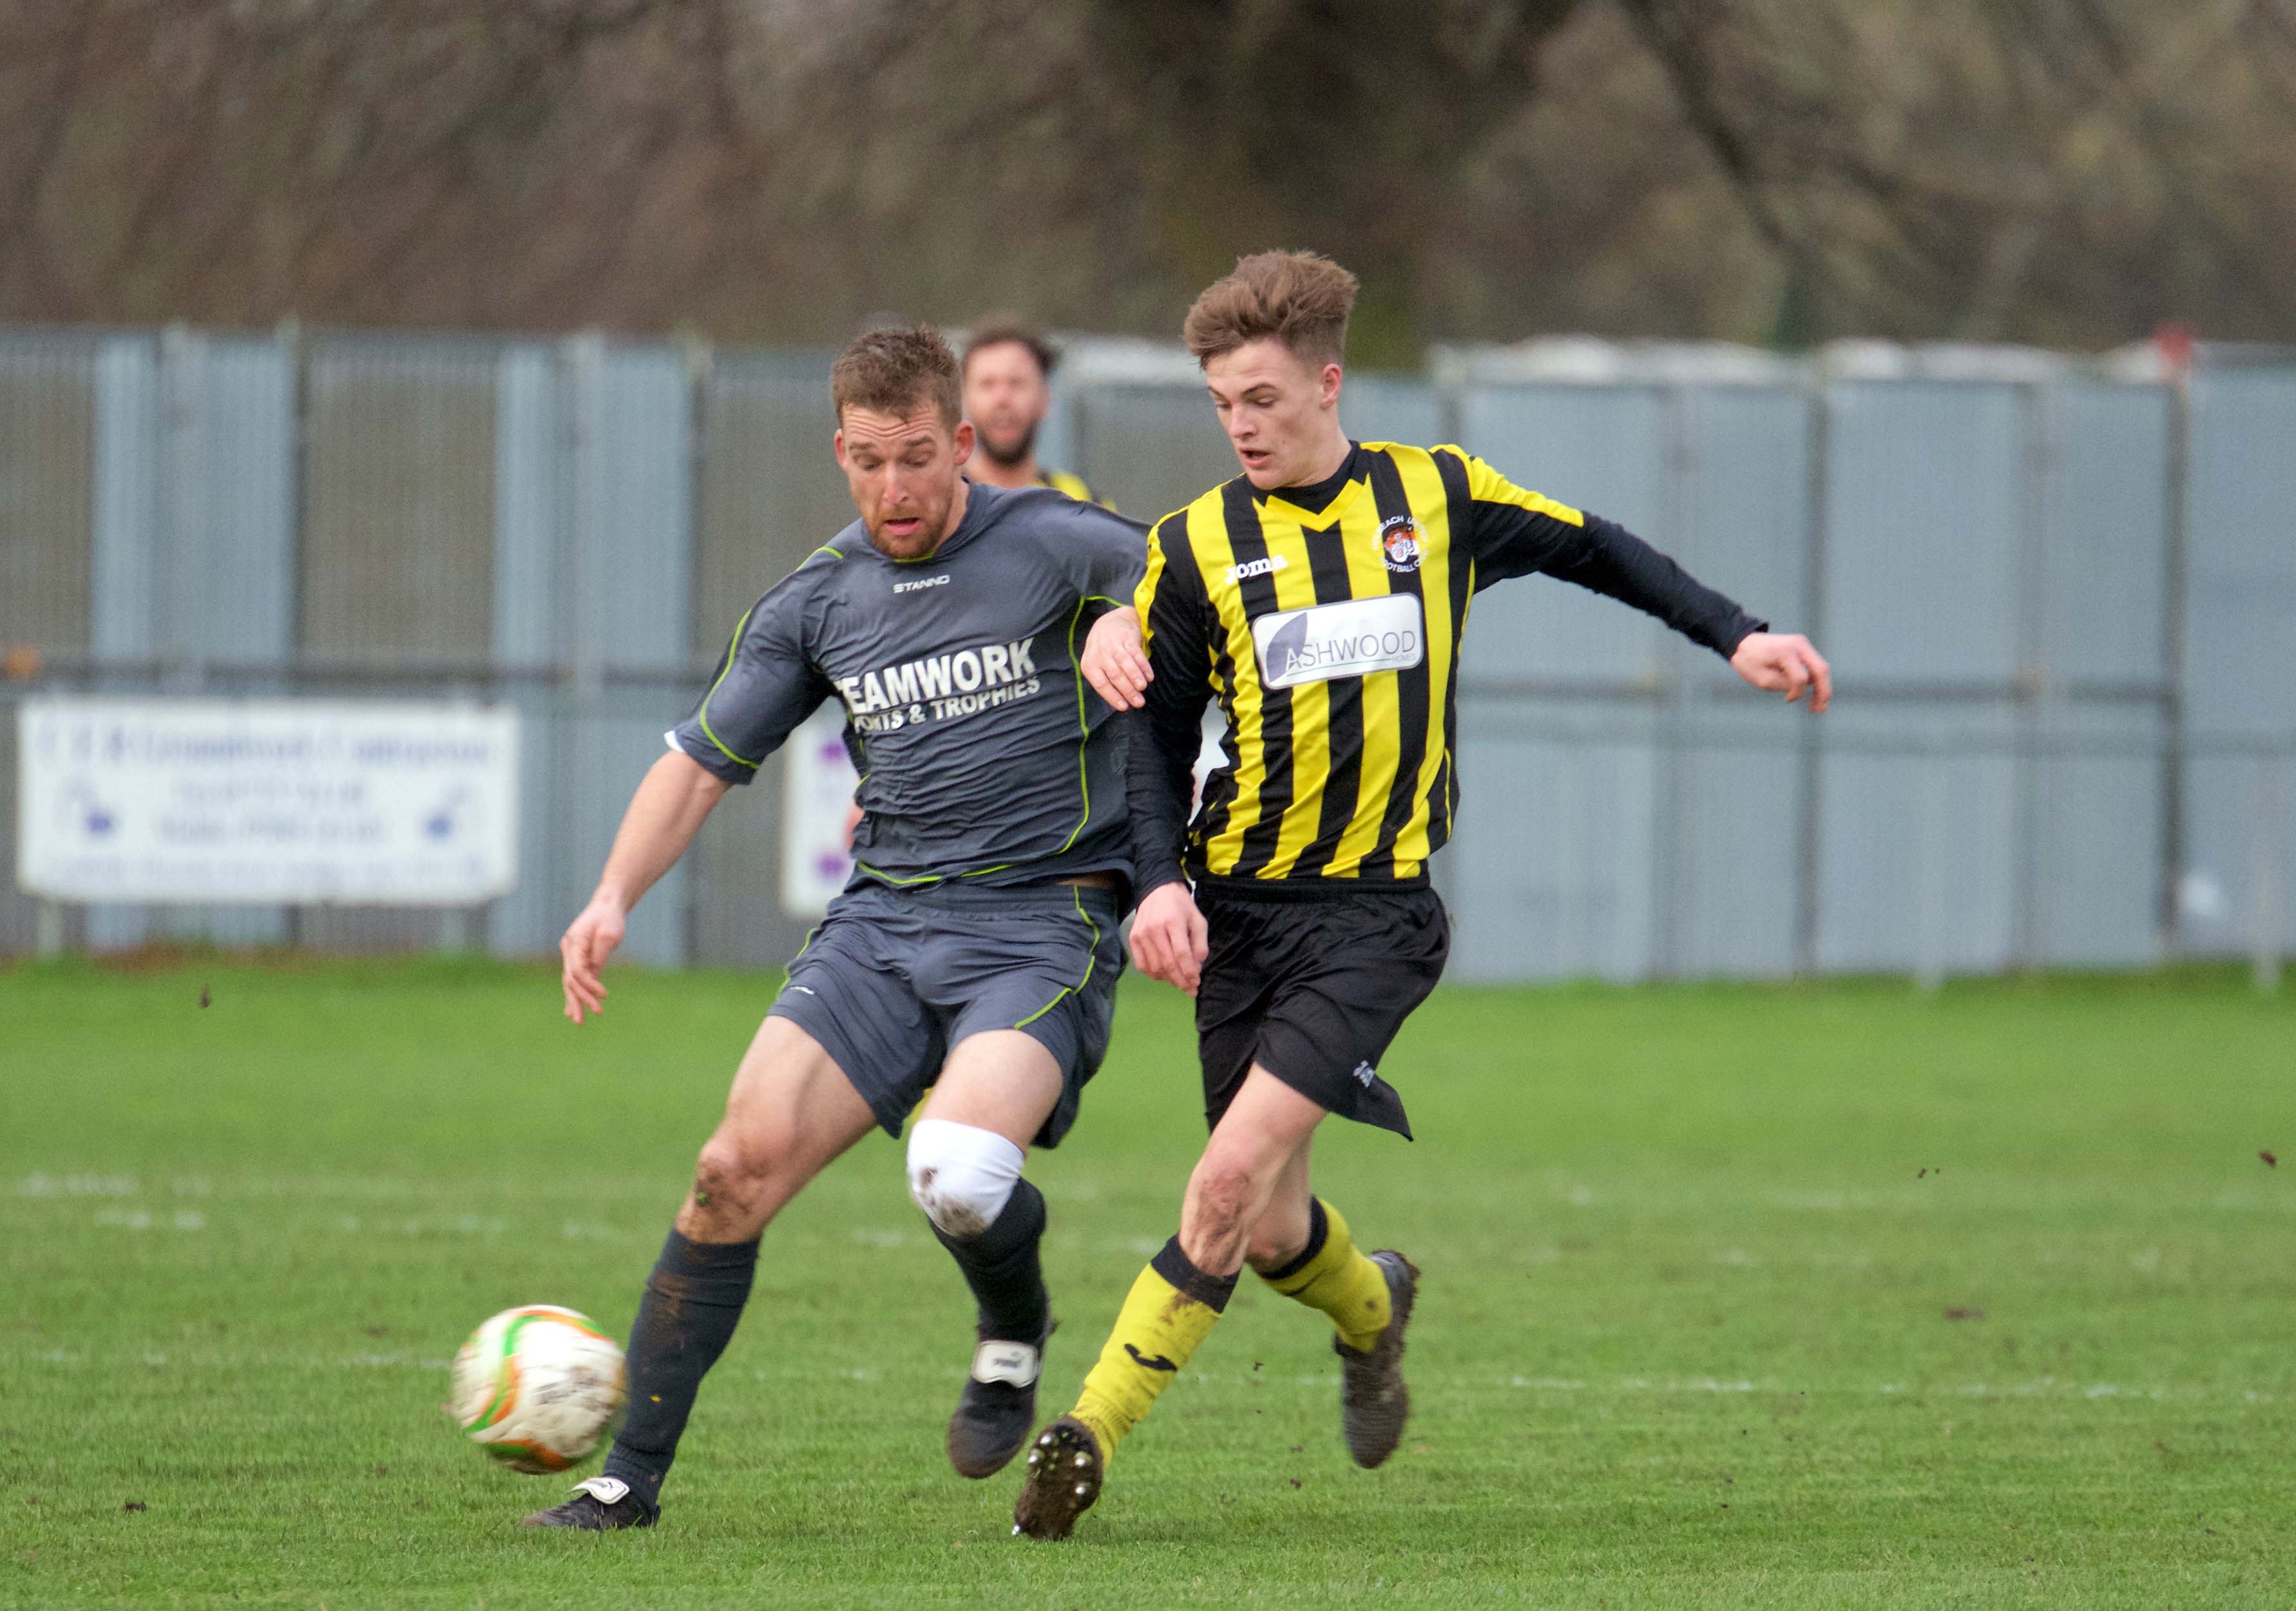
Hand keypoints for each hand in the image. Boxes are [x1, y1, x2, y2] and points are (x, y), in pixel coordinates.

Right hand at [559, 894, 626, 1023]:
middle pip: (570, 979)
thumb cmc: (609, 919)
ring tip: (578, 1021)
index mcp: (574, 942)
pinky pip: (575, 981)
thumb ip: (600, 954)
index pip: (577, 970)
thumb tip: (594, 973)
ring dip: (575, 1001)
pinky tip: (572, 1011)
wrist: (607, 907)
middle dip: (580, 999)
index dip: (589, 985)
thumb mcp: (610, 935)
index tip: (605, 995)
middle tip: (591, 1015)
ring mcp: (572, 956)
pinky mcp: (579, 961)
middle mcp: (569, 951)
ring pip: (570, 983)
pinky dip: (575, 995)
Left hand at [1080, 607, 1149, 709]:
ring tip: (1143, 688)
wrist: (1110, 622)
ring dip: (1135, 677)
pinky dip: (1143, 666)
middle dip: (1128, 690)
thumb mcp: (1096, 663)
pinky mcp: (1127, 638)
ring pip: (1125, 664)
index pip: (1101, 684)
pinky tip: (1149, 676)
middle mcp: (1100, 654)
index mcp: (1090, 664)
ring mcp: (1114, 645)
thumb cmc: (1103, 650)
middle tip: (1139, 703)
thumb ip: (1104, 679)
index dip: (1113, 696)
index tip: (1124, 707)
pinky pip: (1136, 654)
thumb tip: (1120, 700)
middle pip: (1115, 675)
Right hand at [1129, 880, 1208, 995]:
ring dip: (1168, 979)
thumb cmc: (1181, 906)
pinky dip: (1153, 974)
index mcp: (1173, 922)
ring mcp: (1141, 935)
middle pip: (1167, 964)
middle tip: (1190, 990)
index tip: (1197, 983)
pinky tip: (1164, 974)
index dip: (1189, 972)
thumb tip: (1198, 966)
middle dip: (1181, 981)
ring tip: (1179, 982)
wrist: (1157, 890)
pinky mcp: (1133, 939)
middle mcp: (1154, 929)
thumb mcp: (1198, 920)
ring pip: (1154, 967)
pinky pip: (1142, 964)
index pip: (1181, 954)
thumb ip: (1200, 943)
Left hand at [1730, 631, 1831, 712]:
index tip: (1786, 700)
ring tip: (1819, 707)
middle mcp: (1799, 644)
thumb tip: (1802, 688)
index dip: (1797, 693)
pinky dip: (1816, 680)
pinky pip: (1815, 666)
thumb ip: (1782, 684)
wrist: (1744, 643)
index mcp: (1785, 652)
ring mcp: (1803, 644)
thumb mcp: (1760, 678)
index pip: (1800, 678)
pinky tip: (1816, 695)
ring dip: (1822, 688)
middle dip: (1824, 691)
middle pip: (1821, 670)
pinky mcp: (1803, 648)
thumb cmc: (1749, 661)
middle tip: (1821, 709)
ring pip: (1821, 668)